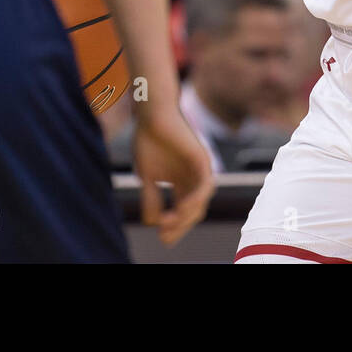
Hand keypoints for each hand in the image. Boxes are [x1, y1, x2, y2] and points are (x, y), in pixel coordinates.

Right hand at [132, 105, 214, 244]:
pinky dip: (195, 199)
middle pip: (192, 212)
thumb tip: (151, 223)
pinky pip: (205, 186)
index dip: (172, 226)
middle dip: (179, 227)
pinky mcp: (203, 160)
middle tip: (165, 237)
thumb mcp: (146, 176)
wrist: (153, 114)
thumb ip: (151, 198)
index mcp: (182, 183)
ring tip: (170, 224)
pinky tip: (182, 207)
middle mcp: (194, 179)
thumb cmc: (148, 139)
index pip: (182, 212)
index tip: (160, 238)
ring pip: (200, 203)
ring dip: (186, 217)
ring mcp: (200, 171)